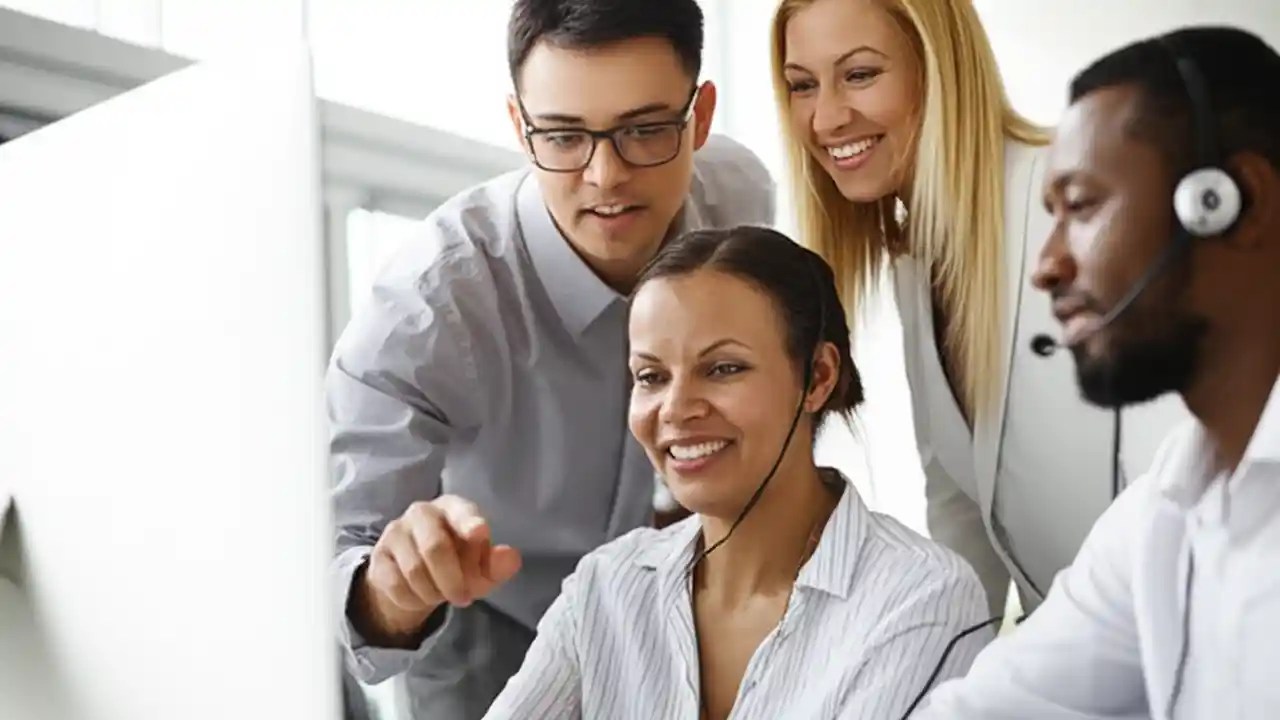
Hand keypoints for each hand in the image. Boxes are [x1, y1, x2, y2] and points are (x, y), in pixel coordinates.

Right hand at [352, 495, 521, 643]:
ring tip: (442, 595)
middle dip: (453, 580)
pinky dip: (413, 600)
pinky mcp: (379, 556)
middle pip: (435, 547)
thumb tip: (510, 557)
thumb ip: (499, 563)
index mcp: (453, 508)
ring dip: (434, 593)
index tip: (480, 533)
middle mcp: (422, 512)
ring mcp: (396, 531)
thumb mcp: (483, 568)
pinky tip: (420, 597)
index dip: (470, 522)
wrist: (414, 578)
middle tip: (464, 599)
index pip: (461, 511)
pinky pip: (396, 584)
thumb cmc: (457, 563)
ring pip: (415, 570)